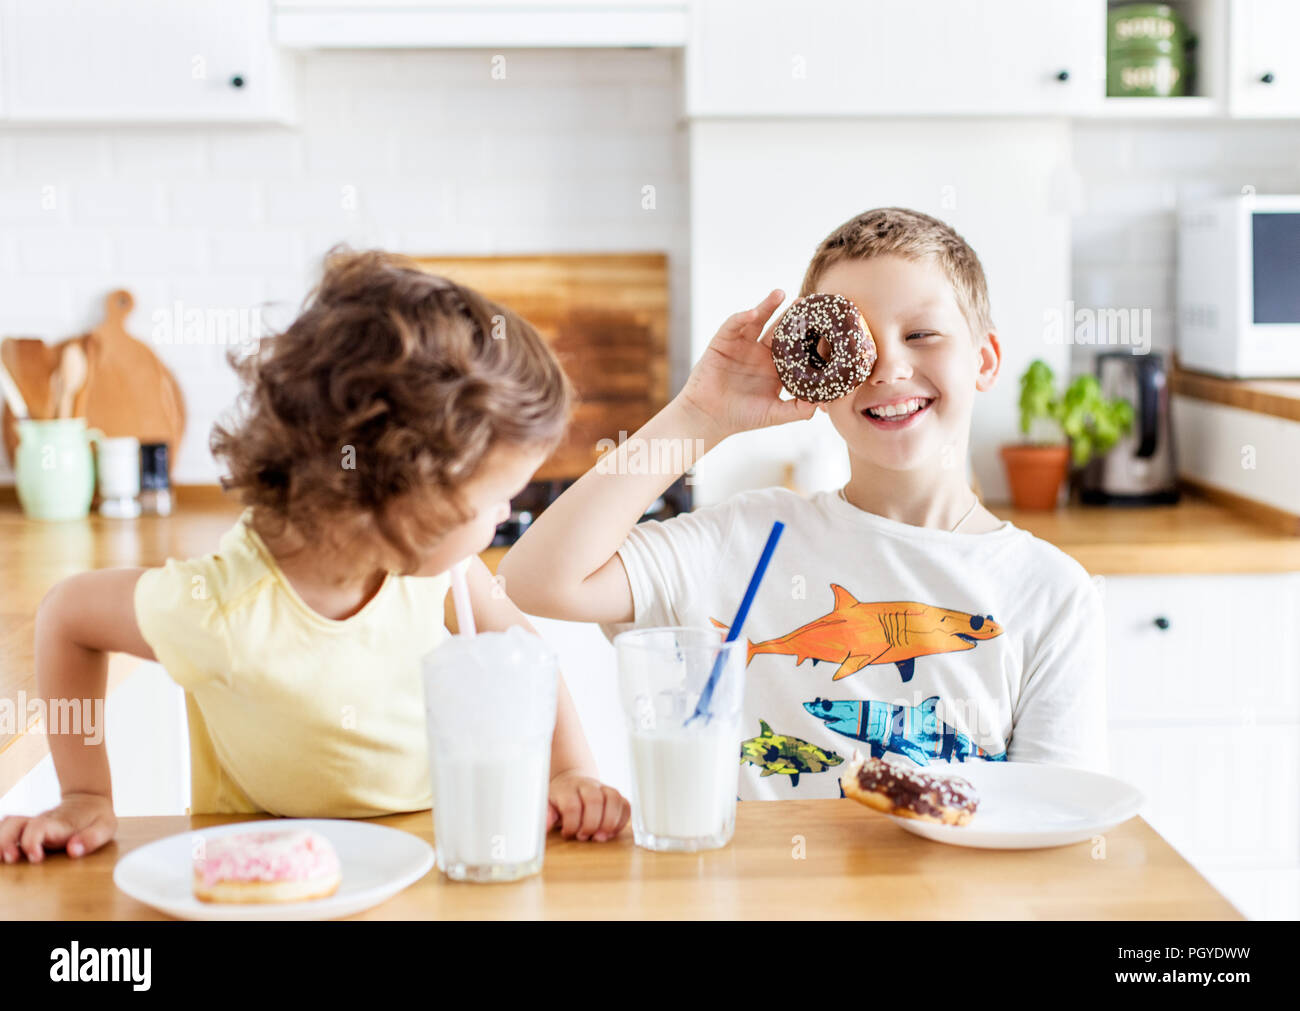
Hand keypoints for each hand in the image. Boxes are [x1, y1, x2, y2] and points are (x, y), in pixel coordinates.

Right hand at [0, 792, 116, 862]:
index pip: (39, 827)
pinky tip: (1, 852)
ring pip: (8, 824)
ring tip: (1, 859)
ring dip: (0, 840)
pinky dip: (1, 838)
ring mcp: (32, 824)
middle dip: (6, 841)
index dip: (32, 841)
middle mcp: (42, 822)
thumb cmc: (97, 816)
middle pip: (15, 824)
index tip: (36, 857)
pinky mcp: (28, 828)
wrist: (88, 799)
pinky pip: (7, 828)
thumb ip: (91, 839)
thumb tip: (73, 851)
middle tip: (10, 859)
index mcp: (60, 823)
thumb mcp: (105, 827)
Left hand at [547, 770, 629, 841]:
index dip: (572, 824)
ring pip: (614, 800)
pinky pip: (626, 805)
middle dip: (591, 824)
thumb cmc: (560, 799)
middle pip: (595, 800)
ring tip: (600, 837)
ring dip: (609, 823)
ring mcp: (604, 789)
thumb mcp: (547, 805)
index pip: (572, 805)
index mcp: (568, 788)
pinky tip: (610, 832)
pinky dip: (621, 821)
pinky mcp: (616, 796)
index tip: (567, 834)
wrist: (572, 783)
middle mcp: (588, 785)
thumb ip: (547, 814)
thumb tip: (546, 826)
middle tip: (584, 837)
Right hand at [675, 288, 816, 441]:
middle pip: (779, 328)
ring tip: (780, 293)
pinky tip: (753, 313)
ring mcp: (741, 345)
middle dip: (792, 313)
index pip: (795, 345)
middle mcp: (760, 353)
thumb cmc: (741, 417)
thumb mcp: (774, 414)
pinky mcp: (722, 342)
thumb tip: (820, 405)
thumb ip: (797, 410)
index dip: (808, 334)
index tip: (824, 323)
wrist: (708, 418)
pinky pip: (733, 325)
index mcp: (775, 367)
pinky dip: (742, 318)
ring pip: (757, 320)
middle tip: (807, 300)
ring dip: (768, 306)